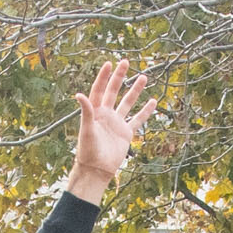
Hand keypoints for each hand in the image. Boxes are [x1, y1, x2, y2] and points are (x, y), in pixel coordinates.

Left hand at [69, 58, 162, 198]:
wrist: (97, 170)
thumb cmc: (88, 150)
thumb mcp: (86, 129)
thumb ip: (86, 111)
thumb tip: (79, 94)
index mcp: (95, 112)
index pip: (99, 90)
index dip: (103, 77)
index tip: (109, 63)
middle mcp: (106, 114)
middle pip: (113, 91)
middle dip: (119, 77)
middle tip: (126, 62)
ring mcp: (117, 123)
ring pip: (128, 102)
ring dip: (135, 90)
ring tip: (143, 77)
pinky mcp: (126, 133)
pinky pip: (138, 119)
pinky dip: (146, 111)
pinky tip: (153, 101)